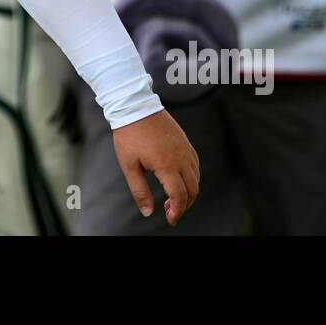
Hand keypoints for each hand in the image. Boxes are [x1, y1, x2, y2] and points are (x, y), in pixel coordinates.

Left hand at [111, 109, 199, 225]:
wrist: (135, 106)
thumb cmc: (129, 136)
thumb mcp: (129, 166)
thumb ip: (139, 190)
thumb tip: (148, 212)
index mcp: (166, 165)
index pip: (179, 196)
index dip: (177, 212)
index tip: (170, 220)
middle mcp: (180, 158)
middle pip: (192, 190)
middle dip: (184, 205)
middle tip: (170, 211)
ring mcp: (185, 149)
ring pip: (196, 178)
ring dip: (189, 192)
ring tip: (172, 198)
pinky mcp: (185, 142)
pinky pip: (195, 164)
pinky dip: (191, 178)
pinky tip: (179, 180)